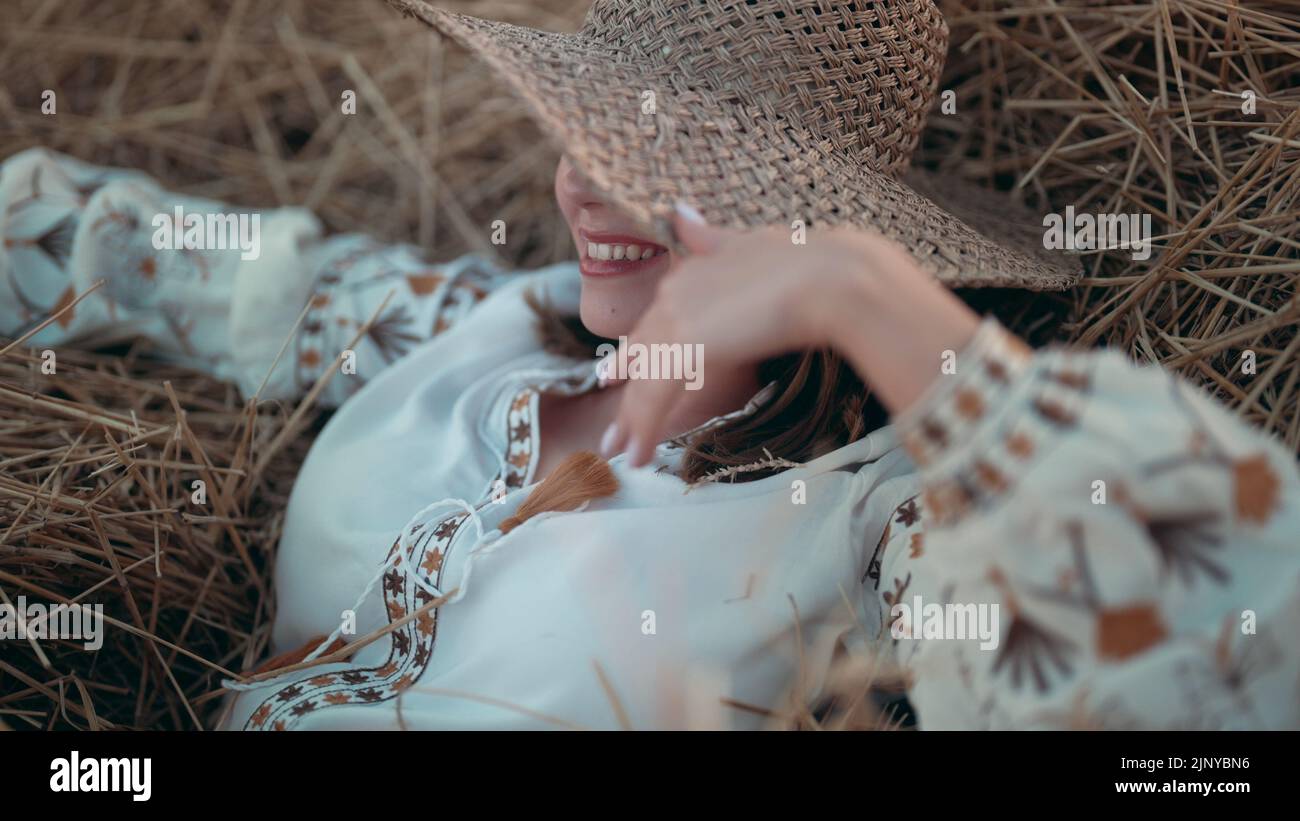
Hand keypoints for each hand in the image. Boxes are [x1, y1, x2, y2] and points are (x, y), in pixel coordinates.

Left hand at [600, 205, 983, 466]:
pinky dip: (644, 430)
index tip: (616, 371)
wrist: (829, 279)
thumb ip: (713, 239)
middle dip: (628, 394)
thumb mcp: (752, 245)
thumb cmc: (810, 264)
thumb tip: (681, 213)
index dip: (636, 350)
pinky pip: (655, 397)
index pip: (657, 320)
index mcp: (691, 270)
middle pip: (644, 353)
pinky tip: (636, 456)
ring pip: (644, 381)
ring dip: (632, 424)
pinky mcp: (684, 347)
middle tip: (613, 431)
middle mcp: (675, 290)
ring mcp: (676, 318)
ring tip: (622, 455)